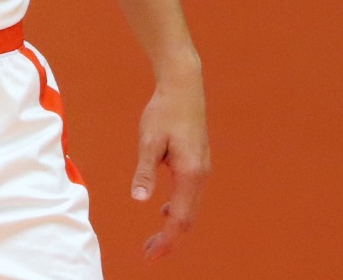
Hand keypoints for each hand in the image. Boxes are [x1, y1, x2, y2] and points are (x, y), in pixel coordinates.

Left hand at [130, 66, 208, 260]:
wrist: (184, 86)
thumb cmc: (164, 111)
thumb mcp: (148, 140)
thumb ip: (145, 171)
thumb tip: (140, 200)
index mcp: (190, 173)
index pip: (179, 218)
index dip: (166, 240)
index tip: (150, 255)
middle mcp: (201, 175)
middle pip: (187, 219)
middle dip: (169, 239)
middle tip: (148, 254)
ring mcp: (202, 170)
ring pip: (190, 208)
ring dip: (174, 226)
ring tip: (155, 240)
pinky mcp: (199, 163)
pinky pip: (191, 196)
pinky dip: (178, 210)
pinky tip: (164, 211)